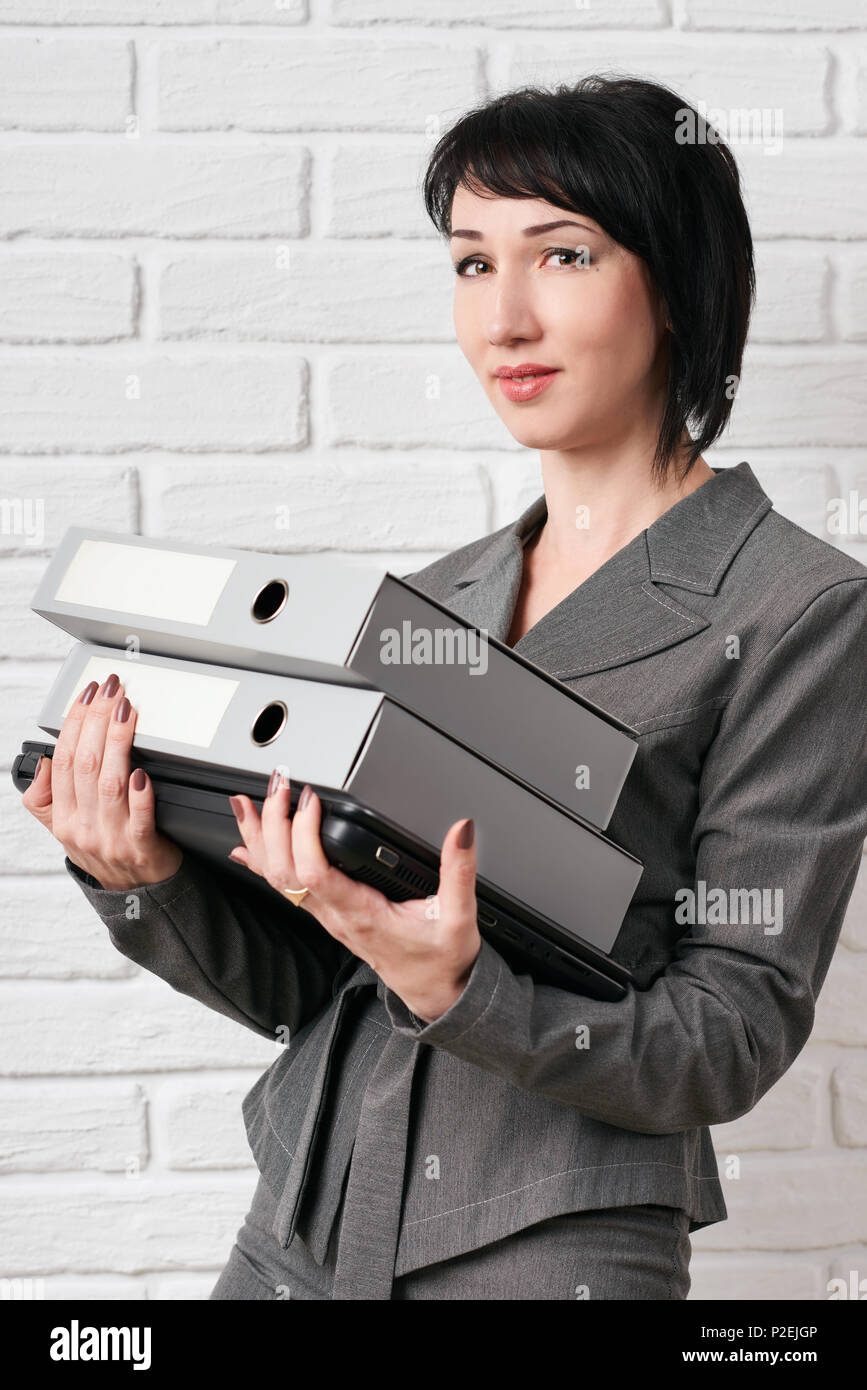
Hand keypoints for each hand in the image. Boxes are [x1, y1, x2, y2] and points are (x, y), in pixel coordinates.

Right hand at [21, 671, 183, 891]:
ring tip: (126, 712)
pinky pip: (140, 819)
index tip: (88, 694)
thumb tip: (43, 762)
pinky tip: (143, 772)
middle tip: (111, 690)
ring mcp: (111, 839)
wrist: (138, 894)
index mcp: (62, 818)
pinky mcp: (142, 848)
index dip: (74, 723)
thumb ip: (46, 797)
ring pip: (110, 784)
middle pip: (85, 765)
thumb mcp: (63, 828)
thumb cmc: (106, 852)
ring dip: (119, 742)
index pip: (62, 760)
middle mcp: (82, 827)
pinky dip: (141, 795)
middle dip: (97, 721)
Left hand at [228, 773, 481, 1022]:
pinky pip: (286, 888)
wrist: (434, 993)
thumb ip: (460, 871)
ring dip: (259, 841)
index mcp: (364, 914)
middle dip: (274, 826)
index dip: (304, 836)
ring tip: (244, 806)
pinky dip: (262, 863)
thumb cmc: (442, 960)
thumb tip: (460, 830)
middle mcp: (338, 916)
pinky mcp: (328, 915)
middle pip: (285, 873)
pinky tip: (246, 849)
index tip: (311, 801)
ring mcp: (328, 917)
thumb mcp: (460, 916)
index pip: (317, 874)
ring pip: (278, 880)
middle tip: (278, 787)